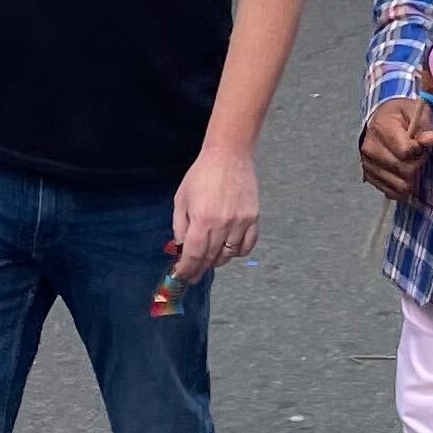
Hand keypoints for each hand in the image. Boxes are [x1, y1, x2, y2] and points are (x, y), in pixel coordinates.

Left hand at [169, 136, 259, 284]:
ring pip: (229, 254)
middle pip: (210, 258)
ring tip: (209, 261)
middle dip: (199, 269)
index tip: (183, 276)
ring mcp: (240, 222)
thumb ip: (180, 226)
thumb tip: (181, 248)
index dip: (187, 269)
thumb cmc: (202, 174)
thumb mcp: (181, 198)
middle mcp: (223, 224)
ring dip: (217, 262)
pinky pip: (247, 245)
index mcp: (202, 219)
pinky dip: (238, 252)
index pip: (194, 255)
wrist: (229, 155)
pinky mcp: (253, 218)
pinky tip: (229, 251)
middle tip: (193, 275)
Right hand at [358, 94, 432, 203]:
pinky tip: (403, 175)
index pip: (406, 151)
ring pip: (399, 185)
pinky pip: (391, 192)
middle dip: (417, 164)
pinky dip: (401, 187)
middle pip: (404, 170)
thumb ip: (425, 125)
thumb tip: (431, 140)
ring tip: (410, 164)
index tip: (420, 144)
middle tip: (418, 155)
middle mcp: (371, 148)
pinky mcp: (368, 176)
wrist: (379, 120)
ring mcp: (368, 164)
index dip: (419, 151)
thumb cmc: (400, 115)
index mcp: (382, 128)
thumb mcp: (415, 111)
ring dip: (411, 178)